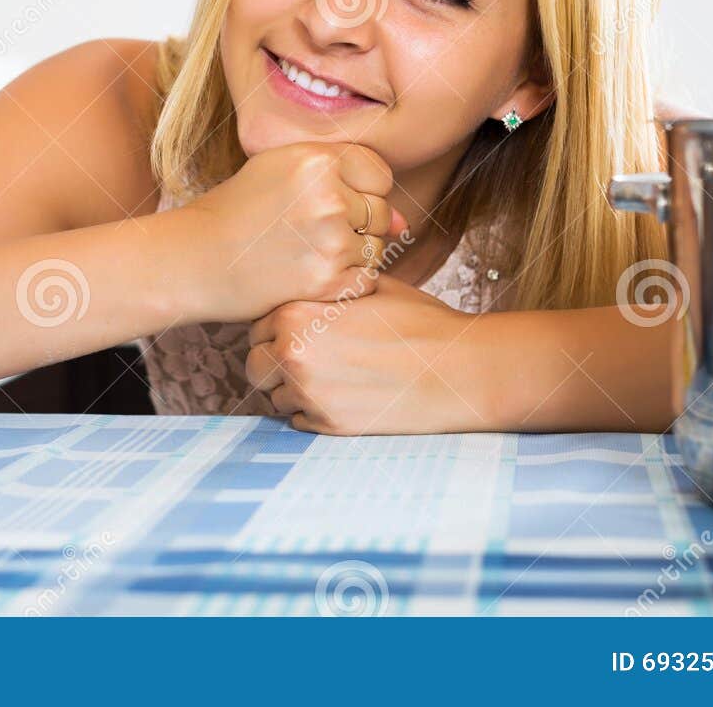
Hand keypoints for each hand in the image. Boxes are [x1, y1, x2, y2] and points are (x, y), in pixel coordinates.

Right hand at [174, 142, 409, 323]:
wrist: (195, 259)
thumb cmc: (236, 213)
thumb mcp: (280, 173)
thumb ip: (343, 183)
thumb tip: (403, 224)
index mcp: (317, 159)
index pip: (379, 174)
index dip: (361, 192)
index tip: (330, 204)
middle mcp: (328, 195)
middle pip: (381, 212)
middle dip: (356, 226)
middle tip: (311, 233)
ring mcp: (330, 239)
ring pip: (376, 248)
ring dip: (351, 256)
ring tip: (307, 254)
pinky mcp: (326, 279)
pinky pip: (366, 280)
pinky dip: (345, 283)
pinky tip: (311, 275)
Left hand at [244, 273, 483, 434]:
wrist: (458, 368)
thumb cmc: (420, 322)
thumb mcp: (369, 287)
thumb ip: (326, 290)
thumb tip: (306, 287)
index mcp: (297, 314)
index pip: (255, 326)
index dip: (273, 328)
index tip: (293, 331)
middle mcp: (293, 355)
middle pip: (253, 365)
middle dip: (272, 362)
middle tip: (304, 359)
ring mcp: (309, 394)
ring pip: (273, 397)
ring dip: (291, 390)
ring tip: (329, 378)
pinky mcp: (328, 425)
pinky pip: (297, 420)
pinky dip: (312, 412)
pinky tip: (343, 397)